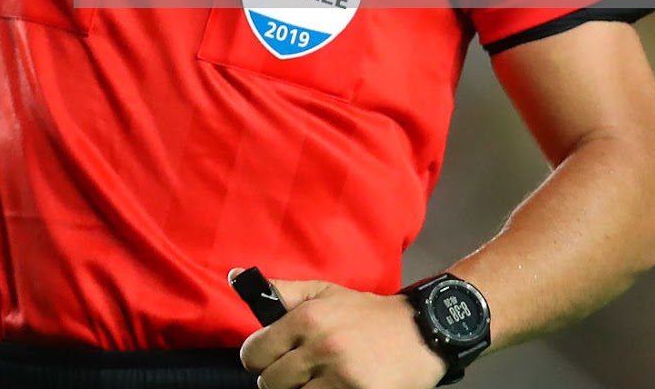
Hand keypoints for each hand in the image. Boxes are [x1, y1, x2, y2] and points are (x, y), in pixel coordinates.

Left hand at [232, 273, 448, 388]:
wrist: (419, 332)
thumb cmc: (365, 313)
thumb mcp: (323, 292)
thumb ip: (281, 291)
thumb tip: (235, 277)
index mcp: (307, 318)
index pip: (256, 353)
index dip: (257, 359)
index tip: (267, 360)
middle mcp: (320, 346)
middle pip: (272, 382)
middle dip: (279, 379)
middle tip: (297, 371)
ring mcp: (340, 376)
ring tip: (316, 379)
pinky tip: (332, 387)